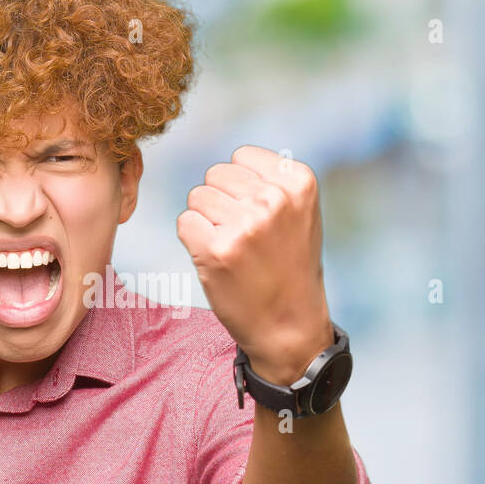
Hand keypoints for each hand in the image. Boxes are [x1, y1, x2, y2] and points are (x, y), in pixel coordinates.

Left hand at [177, 145, 332, 384]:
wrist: (289, 326)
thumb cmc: (289, 268)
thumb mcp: (299, 215)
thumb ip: (271, 182)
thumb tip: (230, 161)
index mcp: (299, 183)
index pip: (242, 156)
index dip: (242, 186)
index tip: (259, 216)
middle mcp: (274, 199)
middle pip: (216, 174)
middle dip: (221, 201)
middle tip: (243, 237)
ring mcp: (245, 225)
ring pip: (197, 196)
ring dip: (206, 221)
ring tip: (232, 248)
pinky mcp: (218, 250)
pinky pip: (185, 222)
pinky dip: (193, 240)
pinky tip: (217, 260)